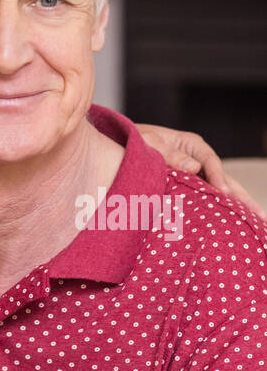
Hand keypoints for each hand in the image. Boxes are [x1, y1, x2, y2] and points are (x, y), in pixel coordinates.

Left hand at [136, 124, 265, 220]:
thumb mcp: (148, 143)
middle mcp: (198, 160)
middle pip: (225, 179)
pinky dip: (220, 212)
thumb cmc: (133, 143)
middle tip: (260, 217)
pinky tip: (231, 227)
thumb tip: (193, 168)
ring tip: (256, 225)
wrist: (118, 149)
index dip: (218, 176)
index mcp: (191, 145)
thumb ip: (169, 155)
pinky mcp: (189, 190)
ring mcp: (196, 176)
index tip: (223, 192)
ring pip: (221, 193)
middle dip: (243, 198)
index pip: (210, 161)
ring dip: (238, 208)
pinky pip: (207, 201)